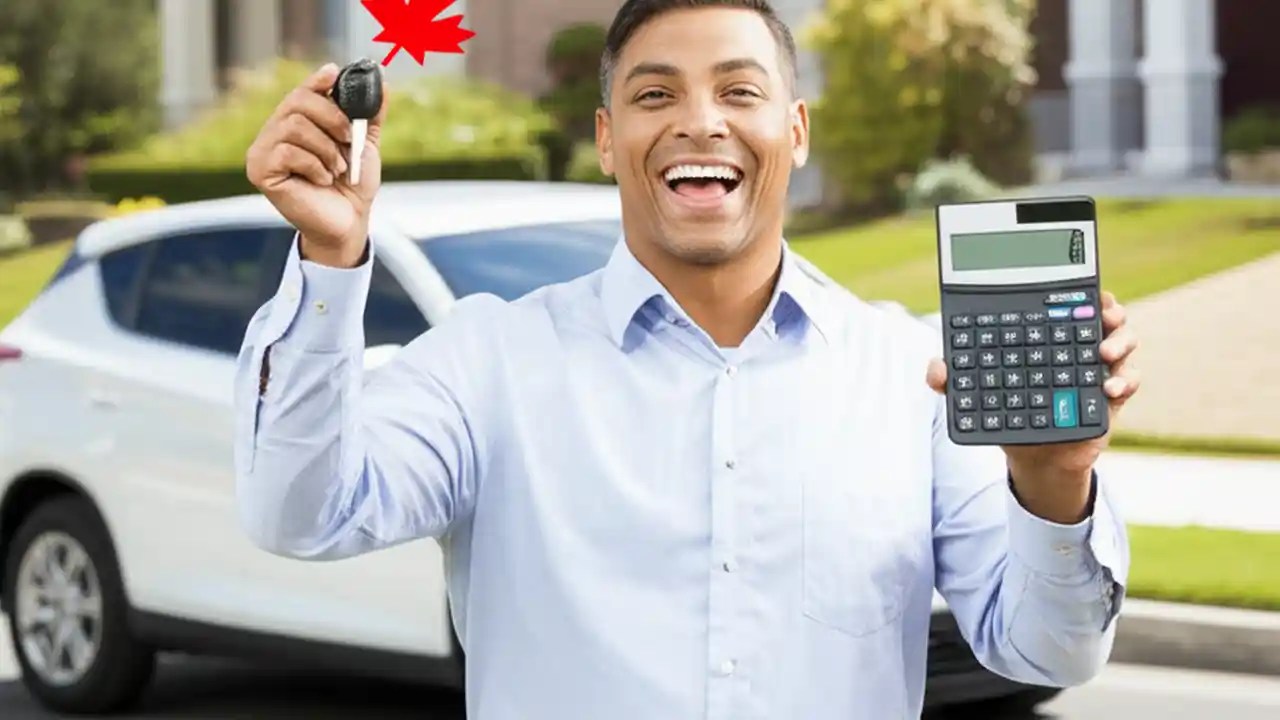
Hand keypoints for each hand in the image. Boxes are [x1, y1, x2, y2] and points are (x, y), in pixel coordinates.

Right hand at [245, 63, 388, 264]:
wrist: (349, 222)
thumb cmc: (352, 186)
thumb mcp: (365, 145)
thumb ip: (369, 115)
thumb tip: (382, 83)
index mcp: (296, 122)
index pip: (301, 91)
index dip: (317, 81)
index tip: (334, 73)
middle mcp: (274, 132)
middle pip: (298, 102)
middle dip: (333, 119)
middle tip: (349, 141)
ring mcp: (262, 151)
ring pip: (295, 126)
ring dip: (326, 148)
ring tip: (337, 168)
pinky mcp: (259, 171)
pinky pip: (287, 152)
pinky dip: (314, 165)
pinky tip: (321, 180)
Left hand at [926, 292, 1140, 519]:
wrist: (1035, 456)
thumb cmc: (1009, 411)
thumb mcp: (978, 396)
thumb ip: (954, 381)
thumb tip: (936, 369)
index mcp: (1050, 335)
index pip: (1069, 304)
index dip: (1081, 292)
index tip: (1085, 289)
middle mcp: (1078, 346)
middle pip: (1106, 315)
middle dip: (1109, 309)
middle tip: (1103, 313)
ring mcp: (1098, 370)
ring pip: (1123, 342)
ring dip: (1119, 342)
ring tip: (1103, 352)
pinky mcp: (1111, 397)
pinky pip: (1129, 381)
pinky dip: (1124, 381)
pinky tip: (1108, 389)